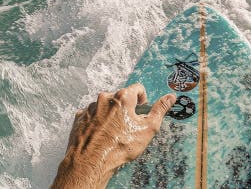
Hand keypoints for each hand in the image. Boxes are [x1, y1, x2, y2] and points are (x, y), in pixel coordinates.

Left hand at [51, 84, 175, 188]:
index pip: (137, 88)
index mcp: (122, 97)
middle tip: (128, 124)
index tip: (141, 108)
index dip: (142, 98)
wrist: (91, 162)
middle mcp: (105, 98)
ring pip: (105, 105)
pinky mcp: (80, 117)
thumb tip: (170, 97)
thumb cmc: (120, 146)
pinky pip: (92, 114)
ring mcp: (90, 107)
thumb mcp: (148, 129)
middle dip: (126, 108)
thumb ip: (160, 110)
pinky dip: (97, 121)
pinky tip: (101, 134)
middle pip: (120, 97)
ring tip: (113, 132)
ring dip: (110, 114)